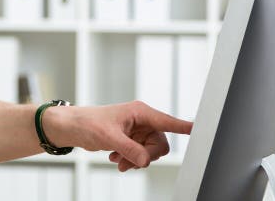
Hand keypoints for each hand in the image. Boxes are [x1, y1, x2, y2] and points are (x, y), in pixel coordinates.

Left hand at [46, 100, 192, 171]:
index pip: (168, 121)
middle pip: (160, 144)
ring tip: (119, 161)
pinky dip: (131, 160)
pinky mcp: (131, 138)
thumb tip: (145, 160)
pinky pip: (141, 154)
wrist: (73, 128)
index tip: (200, 129)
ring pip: (150, 152)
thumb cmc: (88, 123)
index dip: (184, 127)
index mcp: (140, 112)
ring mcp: (137, 130)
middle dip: (146, 156)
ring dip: (136, 160)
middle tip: (131, 162)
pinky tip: (116, 159)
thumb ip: (130, 149)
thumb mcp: (110, 137)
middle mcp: (142, 120)